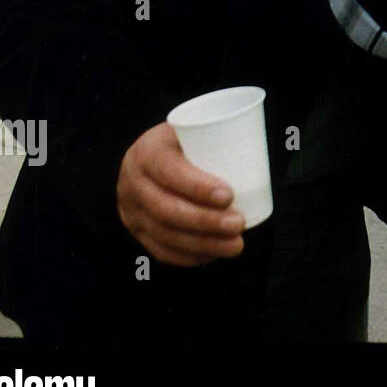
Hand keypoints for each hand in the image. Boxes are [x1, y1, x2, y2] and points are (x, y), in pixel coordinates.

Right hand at [116, 123, 245, 265]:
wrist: (153, 154)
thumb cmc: (187, 142)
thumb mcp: (195, 130)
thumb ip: (218, 136)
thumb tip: (256, 148)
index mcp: (147, 152)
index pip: (169, 172)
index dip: (197, 187)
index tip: (229, 195)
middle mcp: (132, 182)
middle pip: (166, 209)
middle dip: (206, 221)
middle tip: (239, 224)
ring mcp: (130, 209)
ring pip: (164, 234)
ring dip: (203, 244)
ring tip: (235, 244)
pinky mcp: (136, 230)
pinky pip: (159, 250)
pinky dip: (188, 256)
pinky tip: (212, 255)